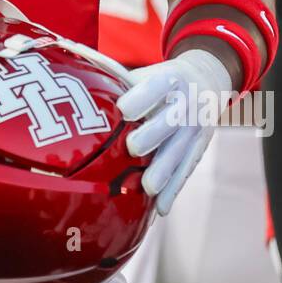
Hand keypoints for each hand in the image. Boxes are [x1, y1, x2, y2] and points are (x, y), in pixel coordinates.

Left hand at [117, 49, 231, 215]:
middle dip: (154, 134)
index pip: (156, 87)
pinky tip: (161, 208)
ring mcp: (196, 127)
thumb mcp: (146, 74)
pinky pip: (186, 170)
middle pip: (171, 120)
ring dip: (165, 170)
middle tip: (133, 148)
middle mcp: (186, 103)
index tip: (124, 110)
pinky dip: (174, 189)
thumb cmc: (160, 81)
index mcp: (169, 79)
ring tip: (148, 188)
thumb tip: (76, 90)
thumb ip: (118, 84)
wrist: (205, 80)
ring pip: (180, 150)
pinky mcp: (200, 148)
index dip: (141, 98)